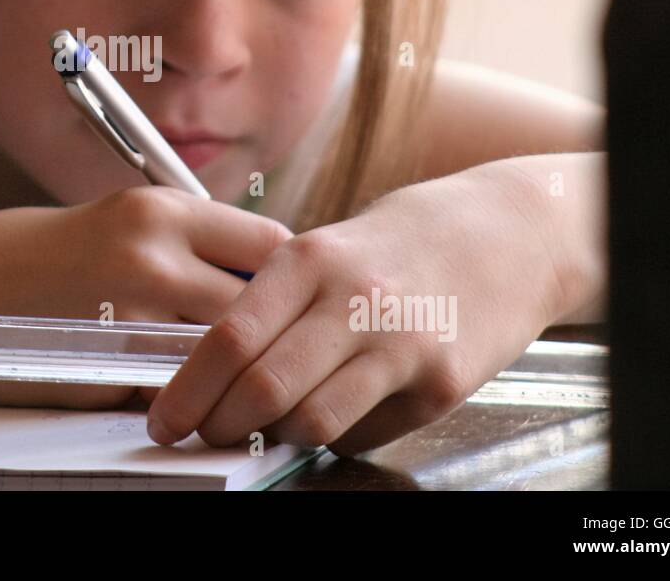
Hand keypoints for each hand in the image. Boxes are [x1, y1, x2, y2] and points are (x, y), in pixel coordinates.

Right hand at [0, 185, 292, 408]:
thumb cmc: (35, 252)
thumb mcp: (118, 220)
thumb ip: (187, 241)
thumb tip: (255, 271)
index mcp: (162, 210)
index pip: (272, 243)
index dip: (283, 272)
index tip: (281, 288)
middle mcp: (158, 257)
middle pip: (261, 301)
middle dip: (267, 322)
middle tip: (267, 337)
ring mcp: (136, 318)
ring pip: (227, 349)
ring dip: (232, 360)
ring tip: (229, 366)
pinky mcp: (112, 368)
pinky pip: (181, 384)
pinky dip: (185, 388)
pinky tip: (177, 386)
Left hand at [144, 161, 565, 454]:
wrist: (506, 233)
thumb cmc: (401, 242)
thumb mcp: (326, 246)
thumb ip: (272, 299)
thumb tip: (207, 364)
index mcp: (310, 260)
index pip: (229, 339)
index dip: (187, 391)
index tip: (164, 419)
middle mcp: (353, 300)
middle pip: (261, 388)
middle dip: (217, 425)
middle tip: (201, 436)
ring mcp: (400, 344)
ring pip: (310, 421)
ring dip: (274, 436)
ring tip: (264, 428)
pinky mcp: (440, 383)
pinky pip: (364, 432)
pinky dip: (334, 436)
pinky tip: (335, 413)